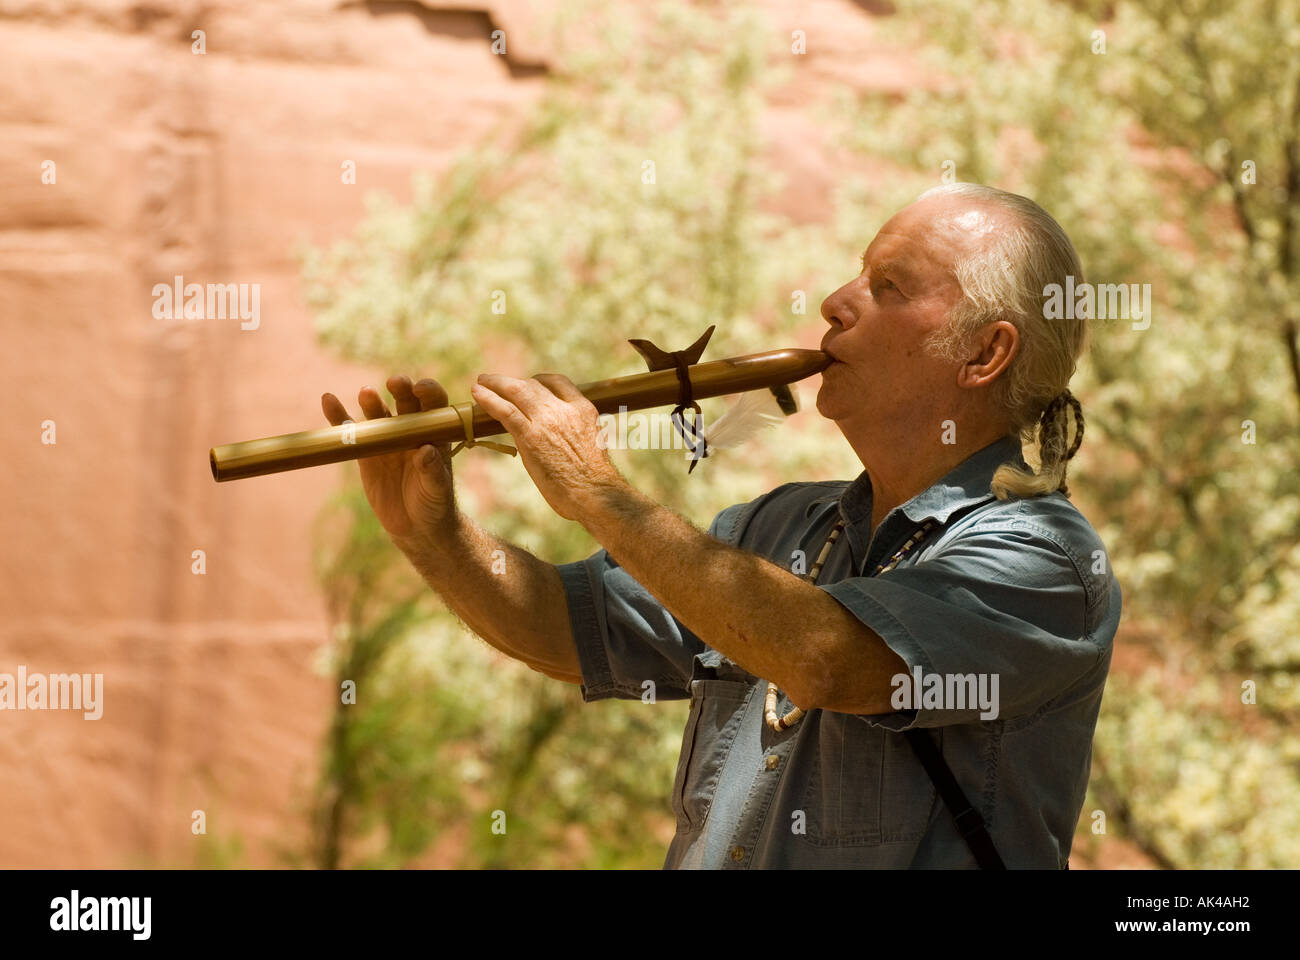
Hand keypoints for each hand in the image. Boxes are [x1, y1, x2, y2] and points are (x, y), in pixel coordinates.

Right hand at [321, 375, 456, 543]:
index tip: (420, 389)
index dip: (429, 392)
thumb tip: (425, 451)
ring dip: (372, 401)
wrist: (414, 525)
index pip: (435, 404)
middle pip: (406, 400)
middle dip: (401, 388)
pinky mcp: (364, 452)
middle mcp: (411, 429)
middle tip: (395, 383)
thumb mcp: (437, 490)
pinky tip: (328, 400)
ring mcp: (386, 438)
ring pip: (377, 413)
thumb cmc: (434, 503)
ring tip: (367, 393)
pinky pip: (349, 431)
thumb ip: (433, 472)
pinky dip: (338, 416)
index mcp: (434, 433)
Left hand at [470, 373, 624, 521]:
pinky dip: (489, 399)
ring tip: (481, 382)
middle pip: (534, 384)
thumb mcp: (591, 445)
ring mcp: (547, 421)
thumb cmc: (595, 480)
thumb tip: (560, 442)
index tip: (528, 384)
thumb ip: (574, 434)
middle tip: (496, 381)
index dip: (539, 380)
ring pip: (517, 391)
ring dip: (496, 384)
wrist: (595, 493)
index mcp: (583, 409)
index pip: (559, 382)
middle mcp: (565, 409)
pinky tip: (477, 393)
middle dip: (512, 382)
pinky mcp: (530, 436)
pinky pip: (506, 410)